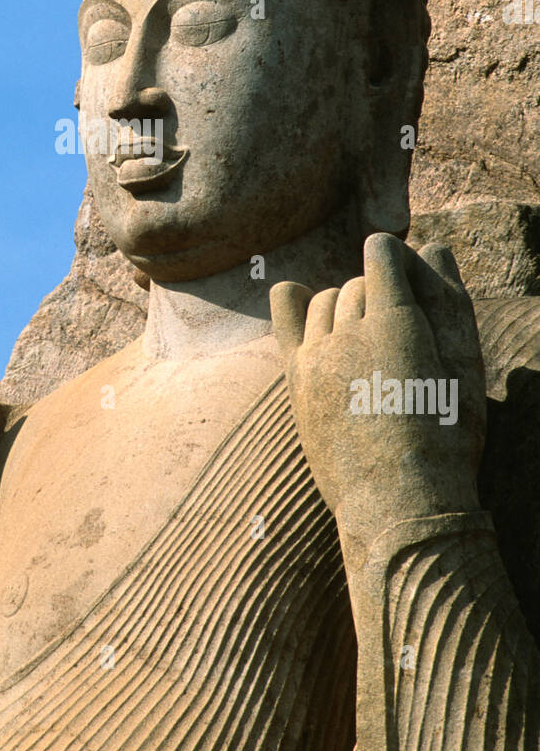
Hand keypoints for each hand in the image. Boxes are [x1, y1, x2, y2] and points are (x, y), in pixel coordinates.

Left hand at [270, 233, 485, 547]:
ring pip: (324, 301)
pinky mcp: (297, 380)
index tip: (404, 274)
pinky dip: (296, 301)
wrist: (400, 504)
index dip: (396, 260)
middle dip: (377, 295)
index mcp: (396, 323)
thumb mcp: (464, 368)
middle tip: (400, 333)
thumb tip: (430, 246)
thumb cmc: (446, 437)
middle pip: (356, 284)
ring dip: (345, 308)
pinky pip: (287, 317)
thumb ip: (447, 301)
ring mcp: (316, 356)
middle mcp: (348, 332)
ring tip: (369, 341)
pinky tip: (303, 298)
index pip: (382, 253)